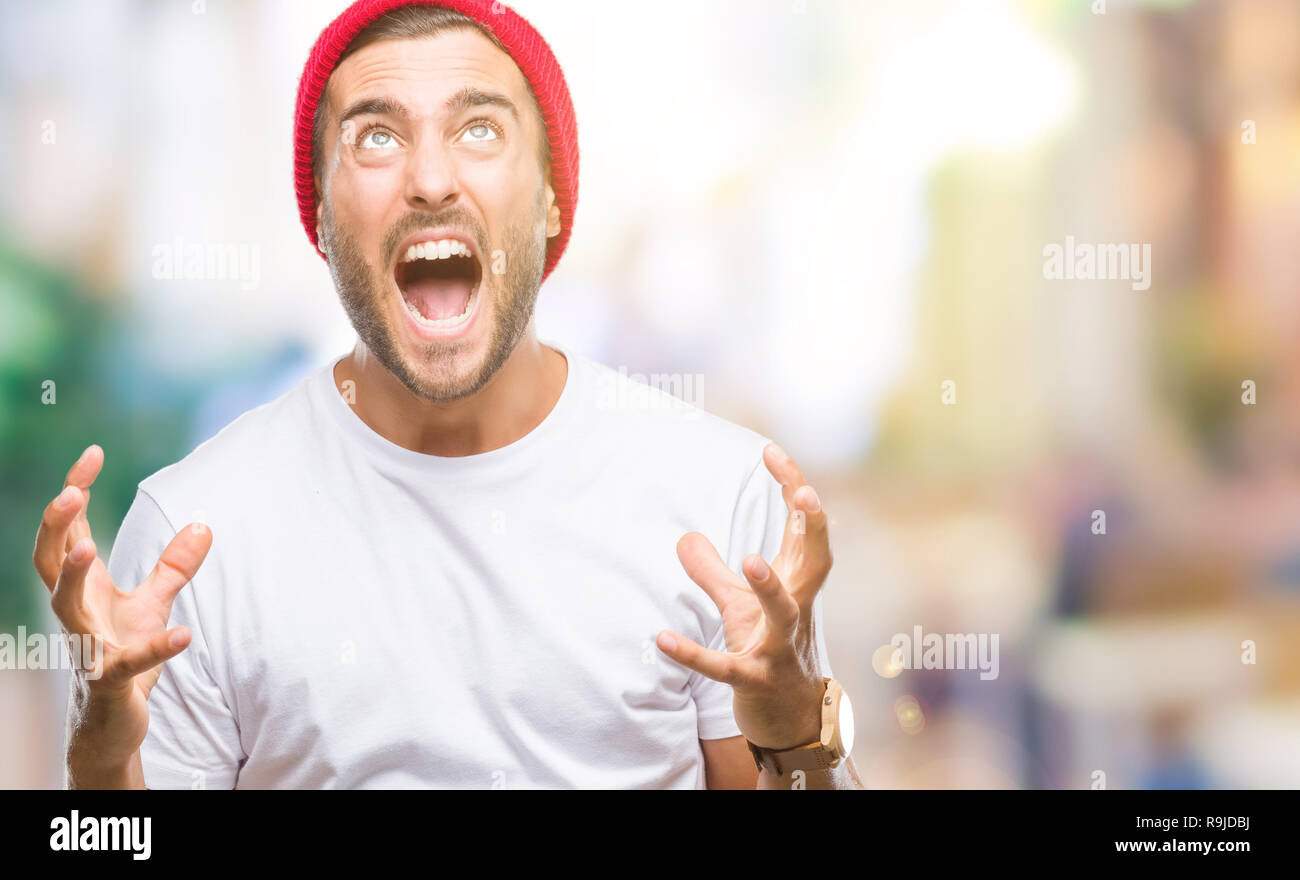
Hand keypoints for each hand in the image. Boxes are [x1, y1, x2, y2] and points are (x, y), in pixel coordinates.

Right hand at [32, 444, 212, 764]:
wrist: (113, 720)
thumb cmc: (123, 653)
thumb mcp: (152, 603)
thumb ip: (174, 564)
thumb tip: (204, 522)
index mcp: (84, 587)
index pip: (71, 530)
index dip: (75, 491)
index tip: (93, 452)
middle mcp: (77, 611)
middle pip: (49, 560)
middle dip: (55, 525)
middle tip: (68, 493)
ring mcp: (87, 645)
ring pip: (64, 606)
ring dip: (73, 575)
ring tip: (88, 545)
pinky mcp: (109, 681)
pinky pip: (124, 664)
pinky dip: (155, 648)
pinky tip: (183, 634)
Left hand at [657, 442, 831, 749]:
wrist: (790, 719)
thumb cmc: (768, 651)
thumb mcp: (740, 606)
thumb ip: (713, 572)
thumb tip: (683, 538)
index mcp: (797, 585)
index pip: (804, 530)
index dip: (794, 490)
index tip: (772, 452)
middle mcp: (797, 610)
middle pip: (816, 564)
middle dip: (814, 529)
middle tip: (805, 494)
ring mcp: (780, 647)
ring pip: (784, 614)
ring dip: (771, 587)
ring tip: (750, 558)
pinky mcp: (755, 680)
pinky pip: (724, 668)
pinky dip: (694, 655)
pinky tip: (661, 640)